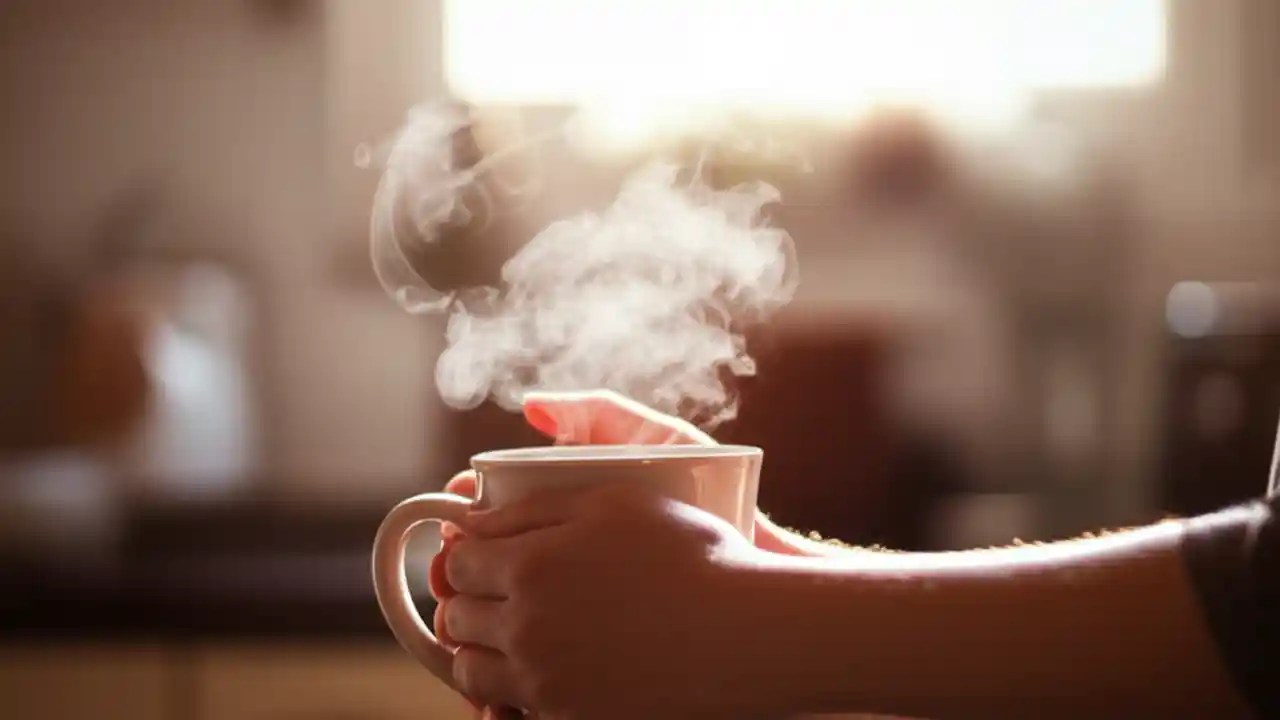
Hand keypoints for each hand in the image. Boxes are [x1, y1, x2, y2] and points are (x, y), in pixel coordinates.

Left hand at [444, 482, 766, 717]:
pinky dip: (512, 697)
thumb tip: (469, 521)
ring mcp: (547, 682)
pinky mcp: (571, 719)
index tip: (485, 556)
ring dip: (481, 652)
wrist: (749, 633)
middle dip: (470, 603)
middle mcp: (526, 628)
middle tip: (499, 595)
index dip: (467, 557)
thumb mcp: (613, 501)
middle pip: (457, 620)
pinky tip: (545, 675)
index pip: (457, 565)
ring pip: (472, 674)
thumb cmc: (691, 556)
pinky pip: (512, 714)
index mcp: (529, 566)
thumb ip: (530, 507)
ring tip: (515, 638)